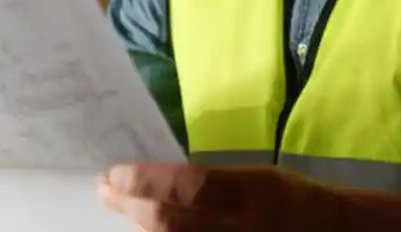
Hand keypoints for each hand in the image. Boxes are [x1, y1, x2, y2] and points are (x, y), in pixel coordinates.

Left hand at [97, 162, 339, 230]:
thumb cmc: (295, 202)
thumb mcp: (260, 178)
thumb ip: (214, 183)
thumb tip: (158, 183)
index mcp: (255, 193)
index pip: (190, 185)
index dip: (146, 181)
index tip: (114, 174)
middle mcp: (244, 228)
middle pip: (171, 223)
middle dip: (131, 206)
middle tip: (105, 192)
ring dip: (143, 231)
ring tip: (125, 212)